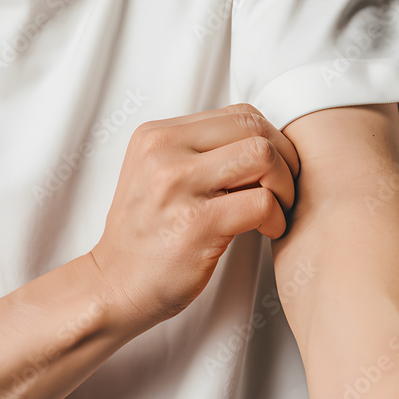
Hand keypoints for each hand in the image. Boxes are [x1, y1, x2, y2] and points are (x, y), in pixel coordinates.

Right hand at [88, 104, 299, 327]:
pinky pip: (261, 202)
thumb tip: (264, 138)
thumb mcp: (159, 174)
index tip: (275, 168)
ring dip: (284, 185)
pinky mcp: (196, 224)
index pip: (237, 113)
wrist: (114, 285)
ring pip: (262, 157)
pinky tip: (269, 230)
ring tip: (277, 208)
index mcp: (156, 135)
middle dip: (284, 158)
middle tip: (284, 189)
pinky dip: (277, 216)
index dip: (270, 138)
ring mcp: (178, 186)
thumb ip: (201, 151)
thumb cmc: (148, 235)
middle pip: (254, 128)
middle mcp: (163, 152)